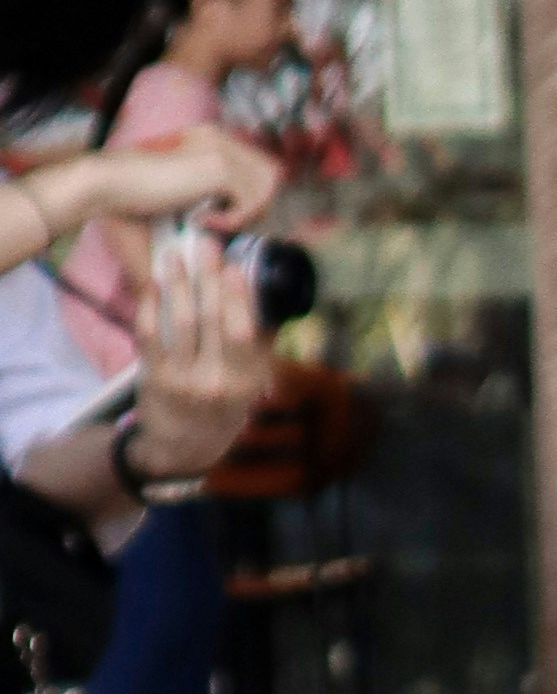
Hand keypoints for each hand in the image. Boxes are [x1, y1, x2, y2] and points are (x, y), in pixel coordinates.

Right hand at [76, 124, 283, 238]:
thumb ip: (215, 194)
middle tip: (222, 223)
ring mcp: (221, 149)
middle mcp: (220, 137)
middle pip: (273, 176)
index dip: (253, 199)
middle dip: (256, 207)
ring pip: (269, 187)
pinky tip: (199, 221)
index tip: (228, 220)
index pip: (261, 168)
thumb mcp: (184, 191)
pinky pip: (251, 200)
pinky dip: (231, 220)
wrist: (107, 184)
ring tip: (210, 221)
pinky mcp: (218, 167)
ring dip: (245, 213)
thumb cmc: (134, 194)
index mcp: (211, 138)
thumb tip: (248, 217)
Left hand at [126, 233, 276, 485]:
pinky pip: (151, 335)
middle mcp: (218, 383)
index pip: (246, 333)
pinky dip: (150, 305)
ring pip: (181, 322)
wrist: (184, 448)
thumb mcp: (251, 384)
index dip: (240, 297)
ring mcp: (184, 382)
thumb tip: (268, 297)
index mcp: (248, 381)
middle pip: (213, 320)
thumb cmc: (223, 406)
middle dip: (209, 277)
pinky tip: (154, 283)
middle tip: (205, 244)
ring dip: (178, 283)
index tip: (236, 265)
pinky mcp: (154, 379)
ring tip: (175, 255)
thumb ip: (259, 345)